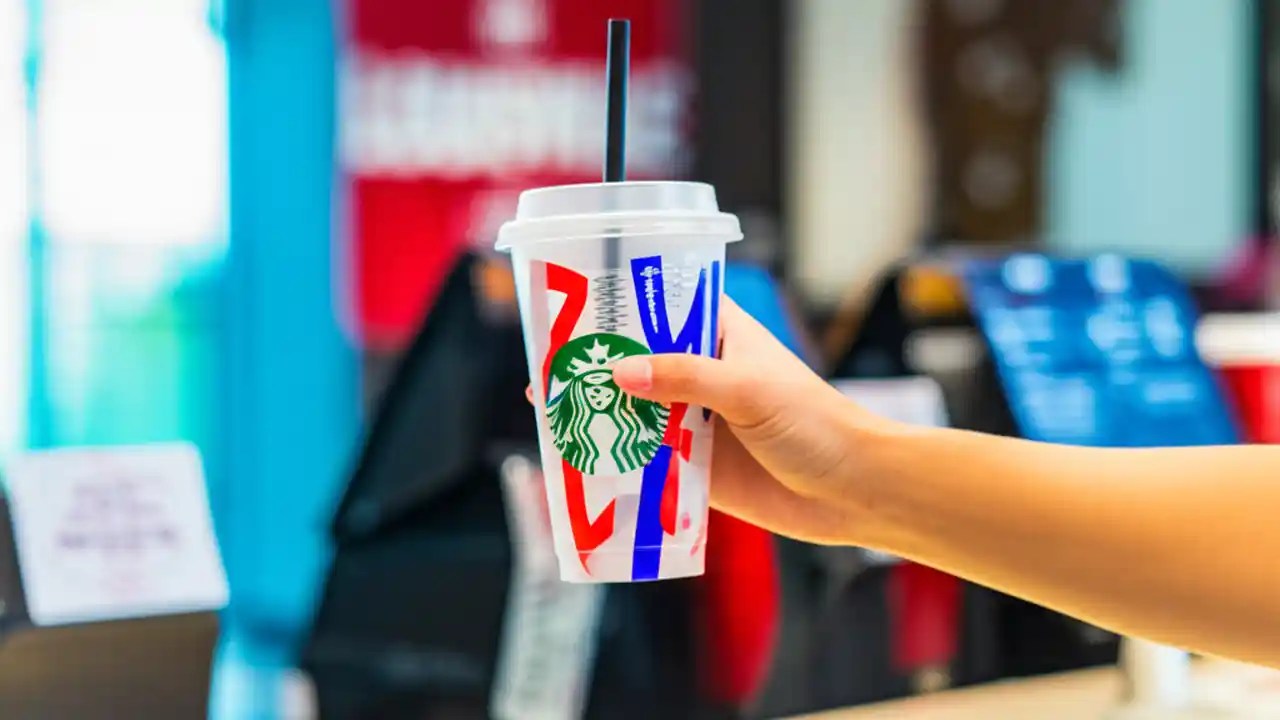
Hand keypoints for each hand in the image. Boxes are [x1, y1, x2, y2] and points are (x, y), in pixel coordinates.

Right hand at [528, 299, 886, 544]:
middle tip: (544, 370)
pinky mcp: (693, 468)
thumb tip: (619, 373)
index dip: (615, 307)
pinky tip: (580, 462)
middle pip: (635, 362)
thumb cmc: (814, 423)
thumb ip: (685, 378)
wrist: (852, 490)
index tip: (569, 309)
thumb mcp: (748, 388)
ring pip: (634, 412)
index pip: (658, 306)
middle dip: (594, 367)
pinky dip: (616, 460)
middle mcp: (701, 373)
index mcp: (718, 334)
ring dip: (600, 415)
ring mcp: (694, 422)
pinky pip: (645, 460)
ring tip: (549, 414)